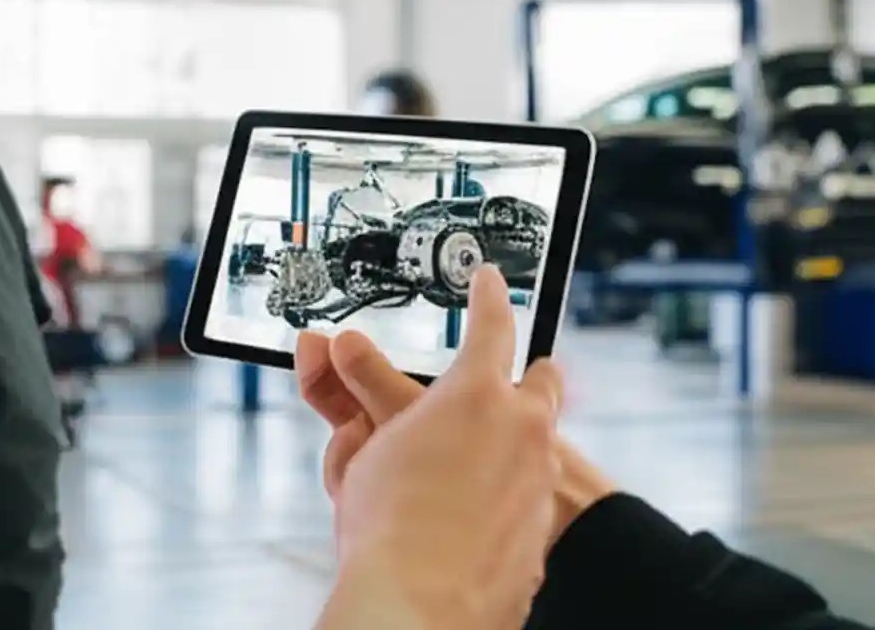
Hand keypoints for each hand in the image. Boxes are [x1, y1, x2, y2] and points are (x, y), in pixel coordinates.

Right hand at [309, 265, 562, 628]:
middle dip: (524, 374)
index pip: (491, 322)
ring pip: (535, 445)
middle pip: (540, 382)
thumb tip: (333, 345)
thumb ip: (350, 390)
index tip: (488, 278)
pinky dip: (503, 497)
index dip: (488, 294)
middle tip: (504, 376)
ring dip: (509, 442)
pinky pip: (527, 499)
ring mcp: (540, 484)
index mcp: (477, 394)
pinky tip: (464, 518)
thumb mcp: (358, 448)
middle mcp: (523, 430)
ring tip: (458, 464)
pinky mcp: (540, 533)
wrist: (418, 610)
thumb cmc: (385, 526)